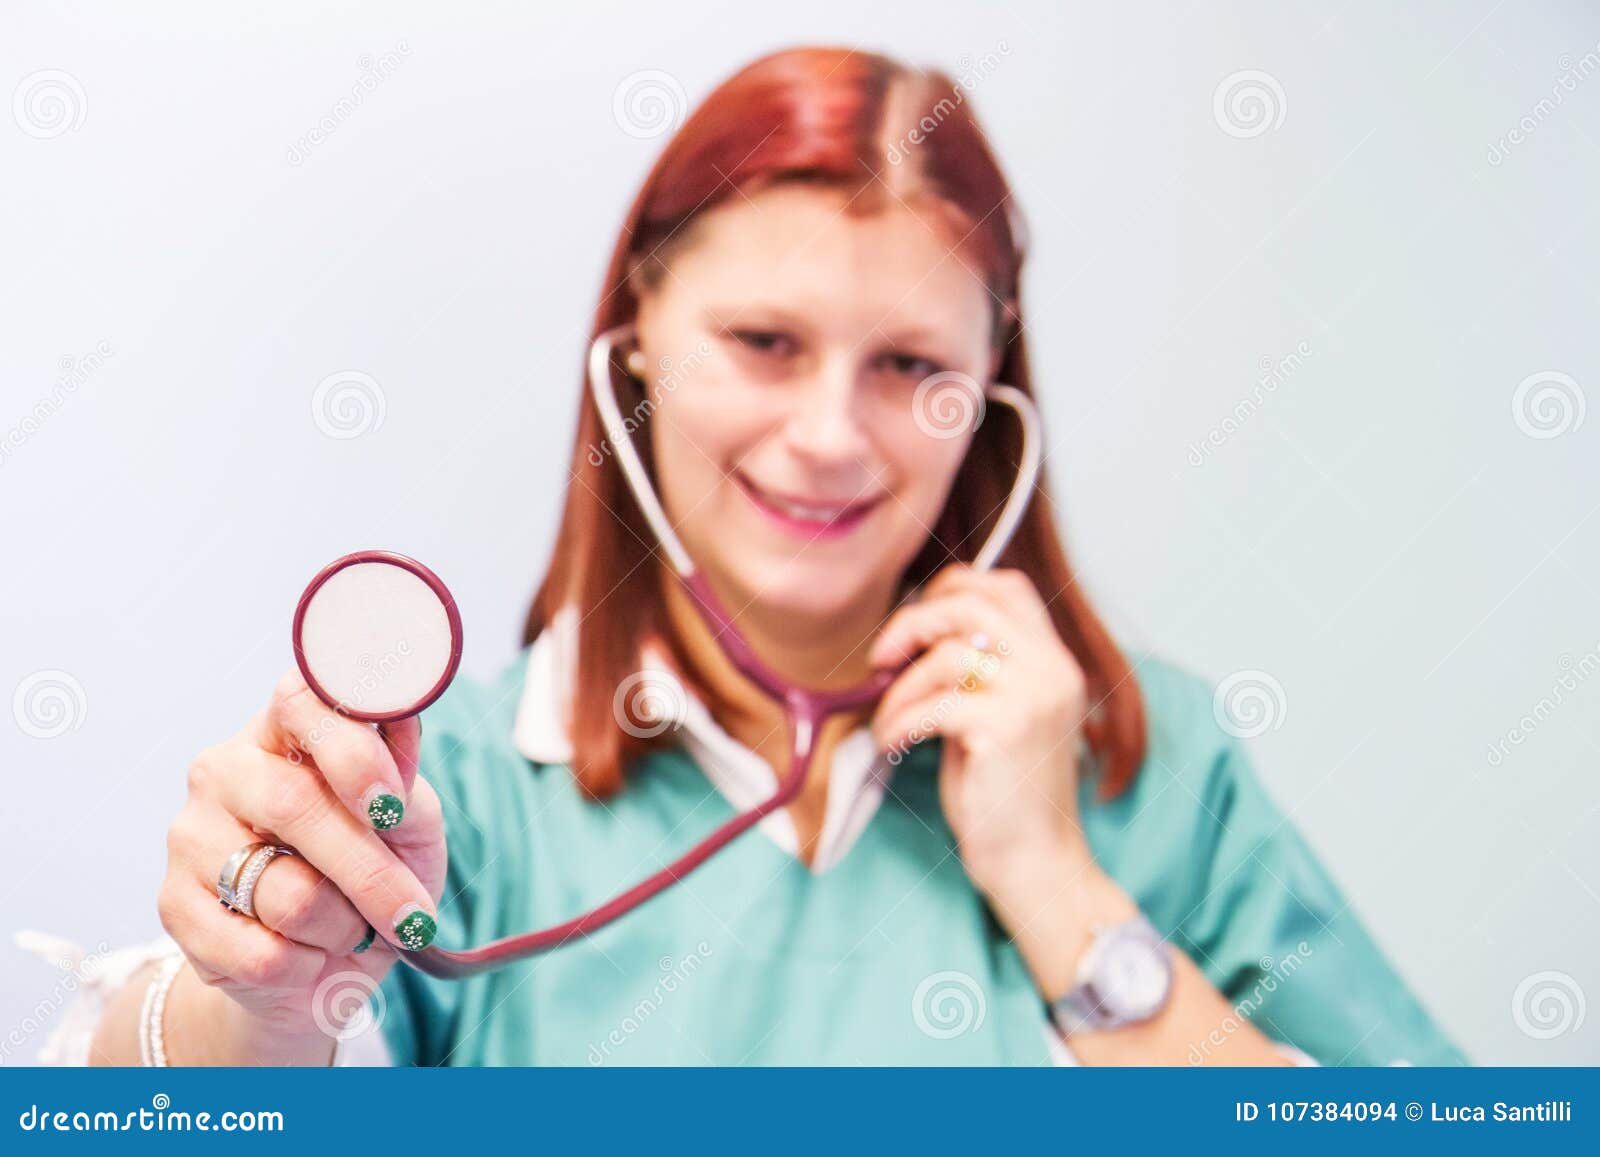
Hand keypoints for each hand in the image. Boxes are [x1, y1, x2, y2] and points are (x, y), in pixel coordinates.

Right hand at [157, 669, 447, 1055]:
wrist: (319, 966)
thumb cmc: (371, 872)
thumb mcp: (409, 826)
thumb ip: (405, 783)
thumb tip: (401, 732)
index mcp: (284, 730)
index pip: (300, 700)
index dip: (352, 751)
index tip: (392, 806)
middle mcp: (225, 770)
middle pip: (295, 805)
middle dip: (370, 873)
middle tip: (414, 916)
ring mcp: (191, 835)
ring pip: (286, 892)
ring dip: (342, 927)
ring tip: (349, 928)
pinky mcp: (174, 907)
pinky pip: (261, 953)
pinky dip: (306, 965)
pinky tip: (308, 954)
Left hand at [869, 565, 1093, 902]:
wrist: (1034, 861)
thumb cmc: (1003, 791)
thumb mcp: (996, 714)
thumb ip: (976, 669)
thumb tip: (912, 628)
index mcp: (1054, 660)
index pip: (1007, 586)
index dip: (952, 589)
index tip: (914, 624)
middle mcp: (1052, 670)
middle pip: (974, 604)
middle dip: (914, 622)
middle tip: (883, 658)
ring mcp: (1034, 697)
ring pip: (950, 655)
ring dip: (902, 688)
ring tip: (890, 722)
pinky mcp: (1006, 730)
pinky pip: (934, 705)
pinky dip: (899, 721)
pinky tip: (893, 743)